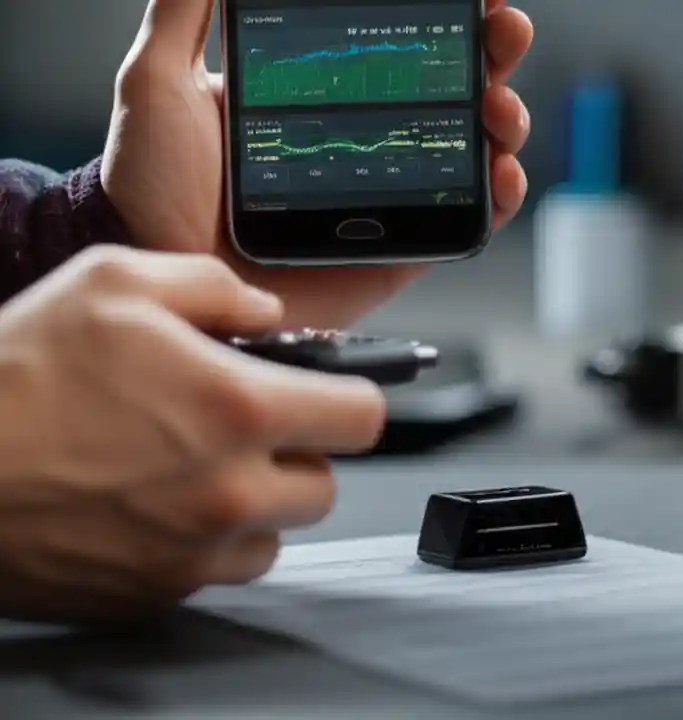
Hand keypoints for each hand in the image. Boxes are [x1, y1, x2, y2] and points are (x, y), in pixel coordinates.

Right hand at [0, 246, 385, 622]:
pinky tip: (152, 505)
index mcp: (241, 409)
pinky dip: (202, 543)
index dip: (348, 397)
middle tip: (238, 426)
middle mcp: (232, 492)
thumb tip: (267, 310)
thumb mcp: (114, 280)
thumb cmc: (13, 373)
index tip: (325, 393)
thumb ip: (214, 286)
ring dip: (252, 504)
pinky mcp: (154, 594)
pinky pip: (215, 571)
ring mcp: (194, 552)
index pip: (364, 417)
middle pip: (323, 484)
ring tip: (189, 466)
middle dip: (294, 453)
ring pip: (274, 534)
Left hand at [102, 0, 533, 327]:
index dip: (443, 14)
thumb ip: (187, 12)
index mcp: (324, 93)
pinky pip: (469, 220)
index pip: (400, 43)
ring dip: (504, 118)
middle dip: (492, 51)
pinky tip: (502, 173)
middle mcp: (368, 138)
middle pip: (454, 85)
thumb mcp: (161, 80)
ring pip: (474, 146)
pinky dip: (501, 196)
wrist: (167, 273)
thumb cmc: (154, 185)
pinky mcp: (404, 249)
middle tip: (501, 31)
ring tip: (499, 106)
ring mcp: (392, 194)